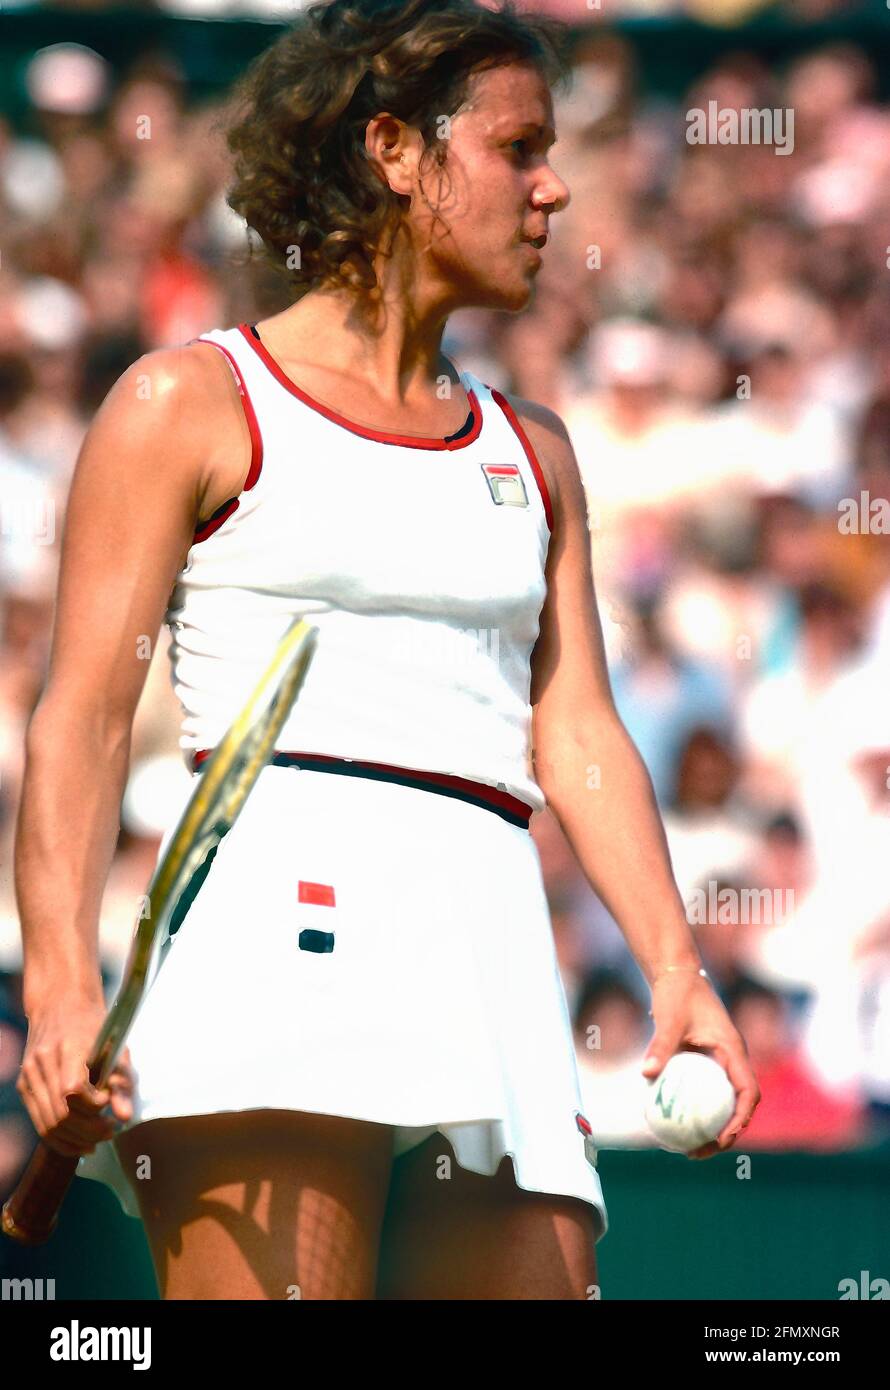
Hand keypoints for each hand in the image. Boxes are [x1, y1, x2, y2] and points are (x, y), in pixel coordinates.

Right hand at [17, 993, 133, 1157]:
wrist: (60, 1004)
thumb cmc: (94, 1026)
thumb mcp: (116, 1048)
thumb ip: (122, 1083)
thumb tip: (126, 1118)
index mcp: (66, 1048)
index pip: (73, 1091)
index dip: (94, 1106)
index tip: (110, 1103)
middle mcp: (42, 1063)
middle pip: (61, 1114)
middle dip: (89, 1130)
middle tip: (111, 1131)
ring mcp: (29, 1076)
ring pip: (48, 1124)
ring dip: (75, 1140)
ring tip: (99, 1139)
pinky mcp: (25, 1086)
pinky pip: (40, 1122)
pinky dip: (60, 1138)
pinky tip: (80, 1142)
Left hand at [641, 972, 759, 1159]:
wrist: (677, 975)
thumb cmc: (676, 994)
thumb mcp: (669, 1018)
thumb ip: (661, 1045)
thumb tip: (646, 1074)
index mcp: (734, 1050)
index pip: (748, 1092)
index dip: (740, 1119)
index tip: (722, 1138)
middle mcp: (732, 1059)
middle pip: (739, 1105)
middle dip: (726, 1134)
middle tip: (698, 1153)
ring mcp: (721, 1062)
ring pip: (724, 1102)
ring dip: (712, 1127)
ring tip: (687, 1150)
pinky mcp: (707, 1062)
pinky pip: (706, 1093)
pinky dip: (696, 1110)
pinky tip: (672, 1124)